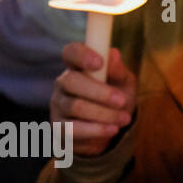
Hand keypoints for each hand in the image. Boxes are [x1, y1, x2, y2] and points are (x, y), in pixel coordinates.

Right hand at [52, 42, 136, 157]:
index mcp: (79, 66)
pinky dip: (96, 130)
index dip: (82, 55)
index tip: (99, 63)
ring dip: (104, 114)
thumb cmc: (117, 98)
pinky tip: (112, 130)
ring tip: (124, 119)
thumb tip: (113, 53)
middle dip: (100, 92)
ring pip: (75, 106)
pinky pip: (73, 129)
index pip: (71, 52)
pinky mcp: (58, 127)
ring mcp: (58, 105)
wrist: (112, 129)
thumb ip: (118, 70)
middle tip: (122, 101)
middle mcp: (63, 83)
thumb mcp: (124, 83)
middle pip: (71, 81)